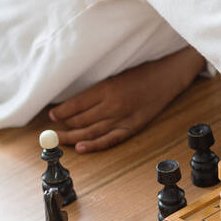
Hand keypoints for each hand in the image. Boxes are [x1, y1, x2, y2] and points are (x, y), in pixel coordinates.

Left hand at [48, 46, 205, 152]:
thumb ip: (97, 90)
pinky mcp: (133, 126)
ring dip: (73, 137)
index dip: (62, 111)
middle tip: (53, 130)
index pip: (76, 104)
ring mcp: (123, 117)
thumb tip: (74, 102)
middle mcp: (113, 104)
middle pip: (81, 120)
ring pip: (92, 132)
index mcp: (107, 87)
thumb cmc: (141, 72)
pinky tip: (81, 148)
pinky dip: (95, 145)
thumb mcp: (115, 75)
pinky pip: (110, 139)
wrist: (168, 77)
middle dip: (65, 126)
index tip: (52, 114)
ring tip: (60, 140)